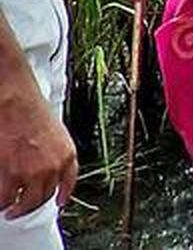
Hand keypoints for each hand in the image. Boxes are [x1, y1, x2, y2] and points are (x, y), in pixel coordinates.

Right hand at [0, 92, 77, 218]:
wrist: (14, 100)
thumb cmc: (29, 108)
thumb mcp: (54, 131)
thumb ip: (52, 151)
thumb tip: (44, 162)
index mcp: (67, 154)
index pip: (68, 182)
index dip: (63, 194)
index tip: (58, 200)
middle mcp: (54, 167)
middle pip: (44, 196)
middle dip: (32, 205)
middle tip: (21, 208)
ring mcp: (33, 173)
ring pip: (26, 202)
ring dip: (16, 209)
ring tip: (8, 210)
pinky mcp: (11, 175)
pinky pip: (5, 198)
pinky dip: (1, 202)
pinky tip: (0, 203)